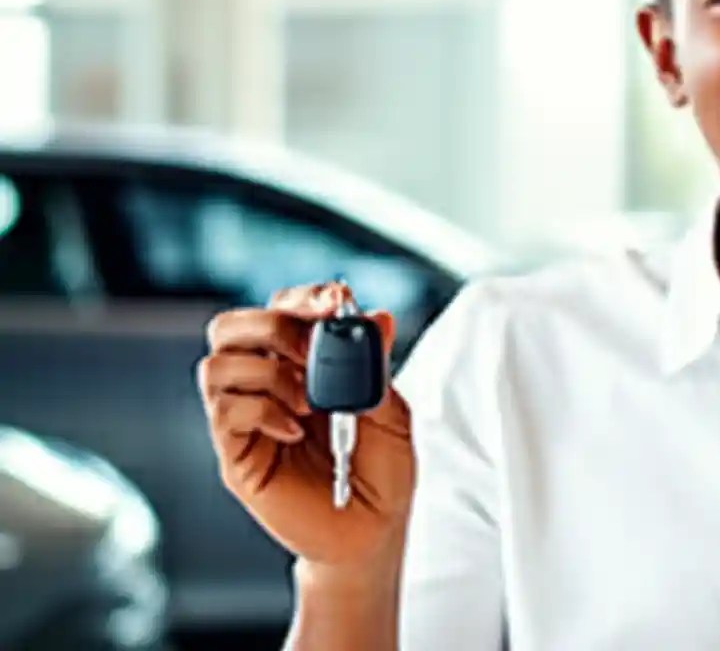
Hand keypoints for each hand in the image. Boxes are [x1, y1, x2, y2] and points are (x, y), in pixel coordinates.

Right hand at [198, 282, 414, 566]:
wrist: (373, 533)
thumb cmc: (382, 474)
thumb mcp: (390, 412)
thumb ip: (376, 366)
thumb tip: (378, 317)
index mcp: (304, 366)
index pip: (280, 310)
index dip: (302, 298)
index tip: (335, 300)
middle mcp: (267, 385)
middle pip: (230, 327)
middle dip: (272, 326)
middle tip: (311, 351)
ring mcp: (246, 419)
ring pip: (217, 365)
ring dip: (268, 372)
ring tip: (308, 402)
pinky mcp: (237, 455)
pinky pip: (224, 412)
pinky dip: (261, 409)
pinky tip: (294, 430)